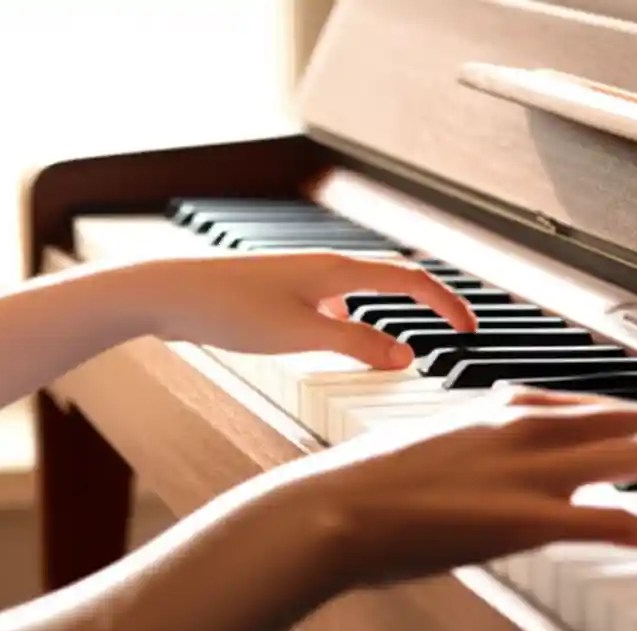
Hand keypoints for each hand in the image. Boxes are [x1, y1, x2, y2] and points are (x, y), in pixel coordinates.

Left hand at [135, 252, 476, 368]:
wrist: (167, 295)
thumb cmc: (228, 308)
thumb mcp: (301, 335)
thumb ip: (357, 345)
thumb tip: (405, 356)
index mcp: (337, 270)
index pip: (410, 279)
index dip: (445, 304)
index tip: (469, 329)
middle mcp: (324, 269)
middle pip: (392, 279)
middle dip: (427, 303)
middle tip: (453, 330)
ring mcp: (302, 280)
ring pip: (362, 293)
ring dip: (390, 313)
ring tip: (408, 342)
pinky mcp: (281, 294)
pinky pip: (335, 305)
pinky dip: (355, 323)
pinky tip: (342, 341)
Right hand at [249, 387, 636, 590]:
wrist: (331, 510)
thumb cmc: (372, 488)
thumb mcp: (441, 452)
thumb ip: (486, 453)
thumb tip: (508, 471)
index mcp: (512, 409)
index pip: (613, 406)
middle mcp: (533, 425)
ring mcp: (533, 469)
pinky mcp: (527, 517)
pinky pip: (620, 521)